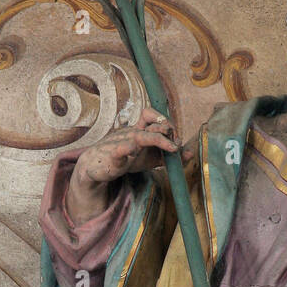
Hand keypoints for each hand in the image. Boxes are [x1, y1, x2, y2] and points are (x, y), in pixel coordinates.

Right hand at [65, 106, 181, 223]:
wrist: (96, 167)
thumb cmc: (125, 160)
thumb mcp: (149, 159)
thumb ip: (168, 156)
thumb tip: (190, 154)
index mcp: (141, 131)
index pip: (157, 119)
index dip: (170, 127)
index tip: (178, 143)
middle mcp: (133, 133)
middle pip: (152, 123)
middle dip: (168, 130)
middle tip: (176, 146)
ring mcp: (122, 142)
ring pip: (140, 135)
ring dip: (158, 139)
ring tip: (172, 147)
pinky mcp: (113, 156)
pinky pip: (119, 150)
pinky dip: (125, 149)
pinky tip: (131, 151)